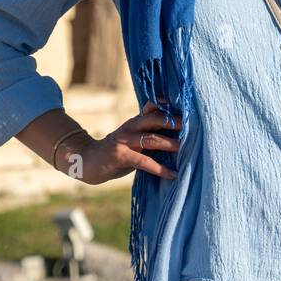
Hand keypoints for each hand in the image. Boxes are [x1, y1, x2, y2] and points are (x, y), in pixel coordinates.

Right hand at [66, 98, 180, 185]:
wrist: (87, 161)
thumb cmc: (116, 153)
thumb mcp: (132, 140)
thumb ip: (149, 135)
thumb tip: (177, 137)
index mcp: (135, 122)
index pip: (153, 107)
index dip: (169, 106)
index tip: (188, 108)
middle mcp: (131, 127)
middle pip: (155, 118)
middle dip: (174, 121)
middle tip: (193, 125)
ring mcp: (125, 140)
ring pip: (152, 139)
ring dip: (171, 143)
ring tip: (186, 149)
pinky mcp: (121, 156)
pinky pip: (144, 162)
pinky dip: (160, 169)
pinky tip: (172, 174)